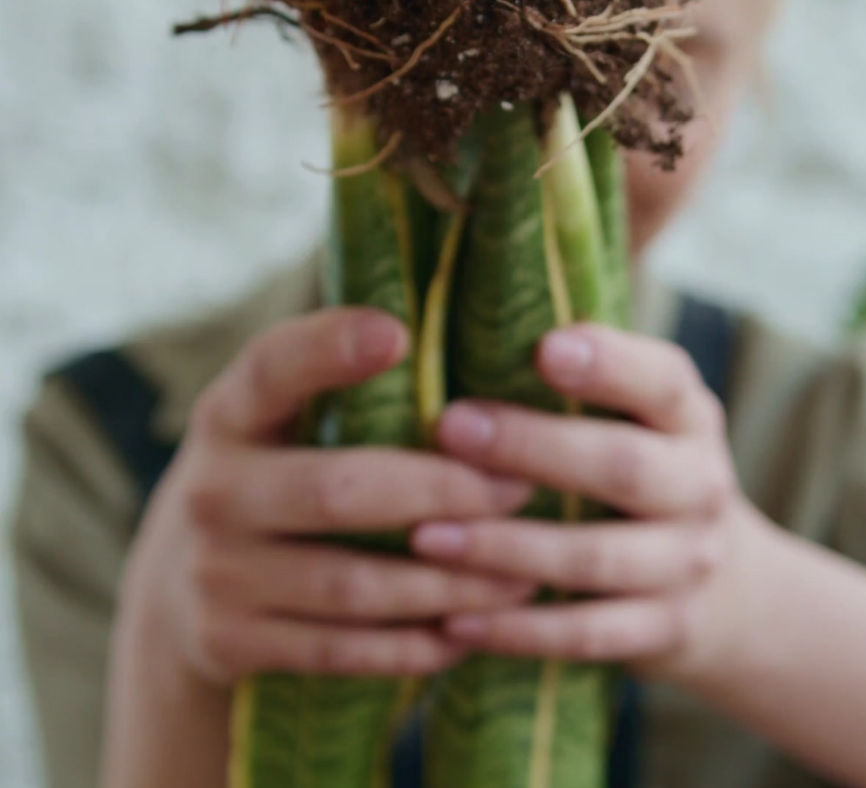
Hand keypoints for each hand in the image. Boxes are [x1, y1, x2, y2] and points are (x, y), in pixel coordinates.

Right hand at [120, 308, 534, 684]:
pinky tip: (469, 632)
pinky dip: (412, 646)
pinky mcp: (227, 642)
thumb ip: (336, 389)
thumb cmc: (269, 479)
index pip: (270, 368)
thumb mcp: (276, 426)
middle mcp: (214, 489)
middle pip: (338, 490)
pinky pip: (340, 651)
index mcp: (229, 416)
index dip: (328, 349)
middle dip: (443, 492)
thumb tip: (453, 349)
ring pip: (352, 585)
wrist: (177, 587)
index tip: (397, 334)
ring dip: (449, 583)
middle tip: (521, 489)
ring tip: (524, 573)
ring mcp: (215, 572)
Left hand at [411, 323, 766, 678]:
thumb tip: (468, 334)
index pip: (661, 382)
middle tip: (449, 427)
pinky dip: (517, 632)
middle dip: (533, 448)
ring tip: (424, 537)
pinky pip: (586, 634)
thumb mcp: (645, 423)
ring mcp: (685, 565)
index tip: (544, 348)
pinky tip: (451, 622)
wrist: (731, 593)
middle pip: (623, 467)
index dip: (609, 364)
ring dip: (505, 547)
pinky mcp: (663, 630)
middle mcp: (698, 487)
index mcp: (687, 420)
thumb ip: (590, 384)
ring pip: (594, 557)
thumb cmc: (648, 479)